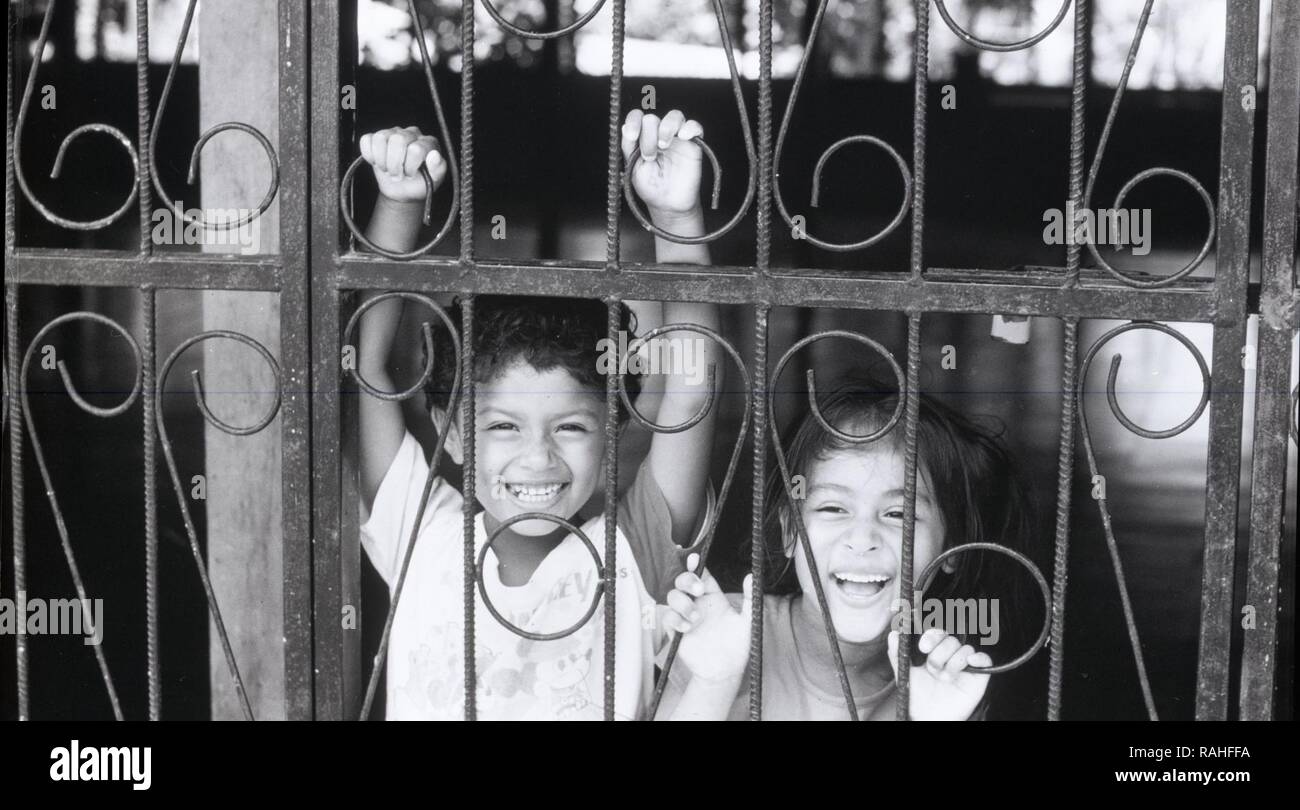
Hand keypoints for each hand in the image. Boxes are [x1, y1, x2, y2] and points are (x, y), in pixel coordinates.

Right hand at [359, 126, 446, 203]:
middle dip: (395, 164)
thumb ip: (438, 168)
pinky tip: (376, 163)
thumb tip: (434, 155)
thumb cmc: (420, 183)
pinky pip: (367, 140)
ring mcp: (393, 133)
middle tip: (397, 175)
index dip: (410, 166)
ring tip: (388, 169)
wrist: (403, 190)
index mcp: (427, 142)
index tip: (410, 175)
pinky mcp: (376, 138)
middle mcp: (411, 133)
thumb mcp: (434, 180)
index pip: (415, 148)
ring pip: (381, 138)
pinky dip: (369, 155)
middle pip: (397, 140)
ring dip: (382, 160)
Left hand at [621, 109, 704, 221]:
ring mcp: (677, 138)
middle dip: (648, 137)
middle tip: (649, 157)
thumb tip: (625, 127)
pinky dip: (689, 127)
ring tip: (664, 146)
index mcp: (642, 138)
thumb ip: (628, 147)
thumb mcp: (633, 168)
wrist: (668, 204)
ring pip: (674, 116)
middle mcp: (659, 134)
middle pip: (653, 119)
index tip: (632, 136)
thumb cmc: (651, 187)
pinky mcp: (693, 144)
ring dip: (666, 128)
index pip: (637, 118)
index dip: (633, 122)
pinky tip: (683, 136)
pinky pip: (695, 126)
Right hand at [663, 554, 752, 683]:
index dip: (695, 565)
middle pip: (682, 580)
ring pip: (672, 596)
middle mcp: (698, 603)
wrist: (724, 672)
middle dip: (687, 580)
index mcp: (713, 597)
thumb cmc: (737, 646)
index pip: (701, 574)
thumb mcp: (747, 621)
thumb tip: (750, 576)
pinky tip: (687, 628)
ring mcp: (685, 616)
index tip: (693, 559)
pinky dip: (675, 619)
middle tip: (698, 590)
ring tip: (696, 618)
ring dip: (682, 603)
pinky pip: (667, 616)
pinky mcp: (676, 631)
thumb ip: (749, 598)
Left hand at [887, 628, 991, 720]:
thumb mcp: (904, 673)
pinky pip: (985, 659)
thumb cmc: (918, 695)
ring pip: (965, 649)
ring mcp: (965, 666)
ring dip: (953, 663)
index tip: (923, 648)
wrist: (929, 716)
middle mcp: (950, 656)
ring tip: (945, 678)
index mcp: (934, 652)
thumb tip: (893, 634)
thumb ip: (897, 654)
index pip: (937, 634)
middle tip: (932, 669)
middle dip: (939, 654)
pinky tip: (970, 663)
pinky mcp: (979, 676)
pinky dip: (979, 658)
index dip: (932, 637)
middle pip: (951, 640)